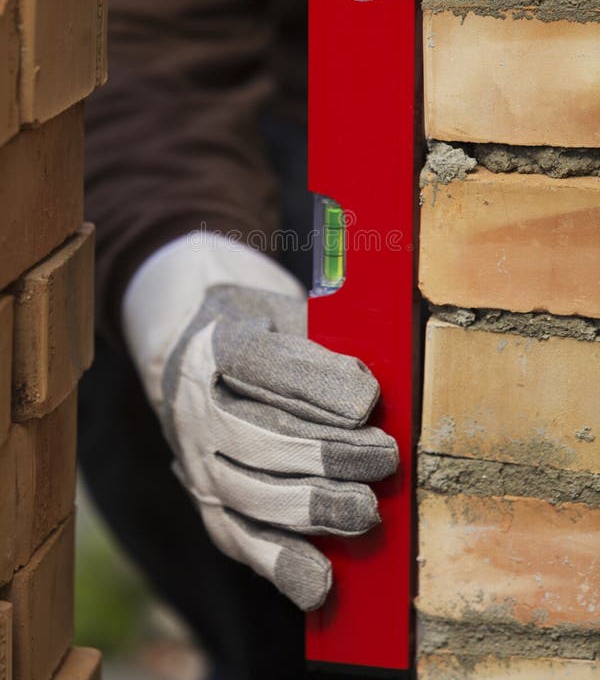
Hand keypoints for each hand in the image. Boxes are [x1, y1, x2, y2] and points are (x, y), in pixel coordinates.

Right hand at [123, 236, 397, 610]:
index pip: (263, 363)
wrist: (197, 353)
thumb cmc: (266, 332)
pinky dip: (280, 564)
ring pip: (250, 494)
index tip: (367, 401)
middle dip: (326, 453)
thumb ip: (325, 342)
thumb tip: (371, 396)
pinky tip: (322, 582)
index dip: (315, 385)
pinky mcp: (208, 504)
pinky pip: (239, 538)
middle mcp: (195, 405)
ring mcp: (195, 459)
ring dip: (313, 507)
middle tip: (384, 457)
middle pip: (257, 436)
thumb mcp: (290, 312)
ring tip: (367, 510)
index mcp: (218, 342)